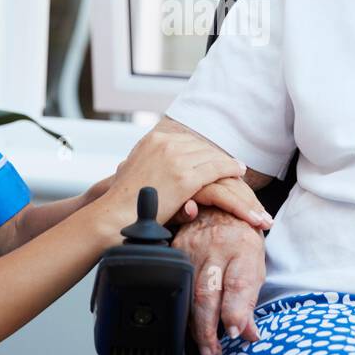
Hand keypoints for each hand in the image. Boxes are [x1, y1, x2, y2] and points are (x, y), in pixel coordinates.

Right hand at [104, 128, 265, 227]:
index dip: (203, 151)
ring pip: (212, 156)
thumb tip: (153, 163)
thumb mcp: (133, 169)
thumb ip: (150, 161)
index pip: (188, 141)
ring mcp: (175, 159)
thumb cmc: (123, 200)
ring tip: (240, 170)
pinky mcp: (185, 177)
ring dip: (228, 164)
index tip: (214, 157)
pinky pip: (216, 168)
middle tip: (232, 165)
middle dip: (217, 157)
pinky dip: (230, 169)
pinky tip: (239, 171)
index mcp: (153, 140)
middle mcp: (165, 144)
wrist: (115, 215)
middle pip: (202, 147)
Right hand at [172, 206, 266, 354]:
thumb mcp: (255, 266)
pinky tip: (189, 325)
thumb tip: (248, 333)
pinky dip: (183, 310)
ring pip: (188, 293)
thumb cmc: (242, 240)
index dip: (235, 312)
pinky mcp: (176, 250)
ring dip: (194, 325)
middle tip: (212, 351)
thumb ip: (250, 301)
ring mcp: (193, 247)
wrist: (219, 208)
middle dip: (208, 329)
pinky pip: (176, 285)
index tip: (235, 333)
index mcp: (243, 247)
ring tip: (204, 345)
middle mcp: (216, 246)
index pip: (237, 284)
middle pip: (207, 293)